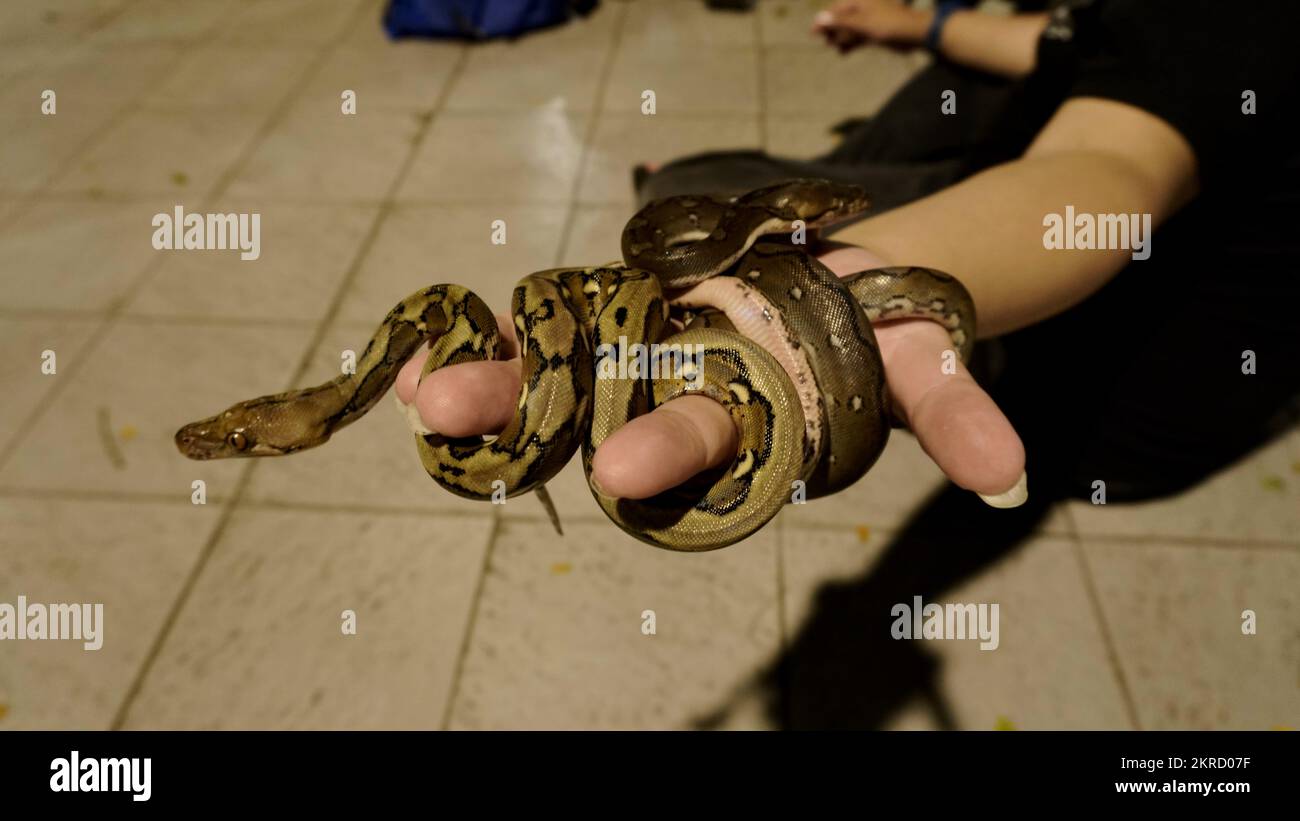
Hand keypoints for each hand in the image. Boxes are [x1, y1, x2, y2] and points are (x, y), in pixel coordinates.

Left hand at [395, 246, 1026, 507]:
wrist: (839, 294)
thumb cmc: (878, 334)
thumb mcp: (925, 361)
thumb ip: (957, 413)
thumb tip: (1009, 475)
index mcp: (752, 413)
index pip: (710, 439)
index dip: (671, 451)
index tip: (623, 470)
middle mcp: (683, 395)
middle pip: (600, 416)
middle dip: (530, 419)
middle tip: (451, 419)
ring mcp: (644, 360)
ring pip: (559, 381)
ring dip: (489, 382)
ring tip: (417, 388)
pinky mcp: (618, 321)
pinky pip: (548, 332)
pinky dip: (492, 339)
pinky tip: (422, 349)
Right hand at [812, 0, 933, 53]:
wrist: (915, 33)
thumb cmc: (889, 24)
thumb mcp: (862, 24)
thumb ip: (840, 22)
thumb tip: (818, 19)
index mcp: (860, 2)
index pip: (836, 9)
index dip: (824, 20)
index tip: (813, 33)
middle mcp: (864, 10)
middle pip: (842, 20)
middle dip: (833, 31)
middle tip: (826, 44)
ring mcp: (870, 22)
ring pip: (850, 30)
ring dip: (842, 39)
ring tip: (835, 49)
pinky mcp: (875, 33)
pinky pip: (859, 38)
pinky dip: (851, 45)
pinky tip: (844, 53)